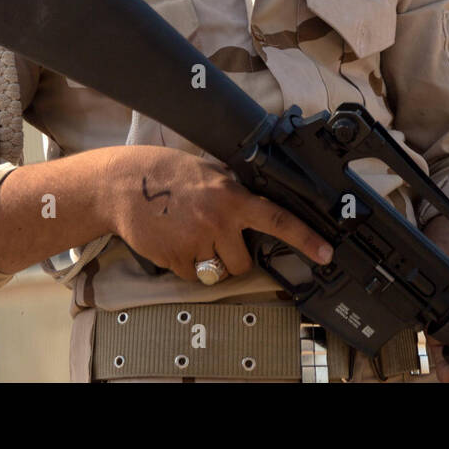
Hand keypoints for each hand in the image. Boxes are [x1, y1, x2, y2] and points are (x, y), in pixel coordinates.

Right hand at [103, 145, 333, 282]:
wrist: (123, 185)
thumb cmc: (165, 173)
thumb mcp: (209, 173)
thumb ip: (233, 192)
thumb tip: (253, 207)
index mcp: (232, 197)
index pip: (277, 218)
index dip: (305, 238)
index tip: (325, 252)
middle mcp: (218, 222)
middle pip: (243, 263)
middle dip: (234, 258)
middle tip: (216, 239)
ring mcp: (196, 243)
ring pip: (216, 272)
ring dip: (208, 262)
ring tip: (189, 235)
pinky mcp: (175, 260)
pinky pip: (192, 276)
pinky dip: (185, 265)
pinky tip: (174, 241)